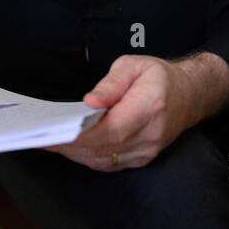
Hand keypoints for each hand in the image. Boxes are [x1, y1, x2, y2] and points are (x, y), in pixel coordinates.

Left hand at [47, 52, 228, 170]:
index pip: (110, 130)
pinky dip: (87, 156)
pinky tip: (69, 147)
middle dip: (68, 146)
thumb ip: (112, 83)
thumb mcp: (134, 65)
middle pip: (102, 149)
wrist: (190, 95)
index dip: (80, 136)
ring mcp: (147, 150)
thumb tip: (90, 102)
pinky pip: (109, 163)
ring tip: (47, 142)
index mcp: (149, 107)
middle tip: (38, 138)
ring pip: (103, 160)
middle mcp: (149, 135)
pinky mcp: (142, 158)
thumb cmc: (160, 77)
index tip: (54, 134)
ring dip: (74, 153)